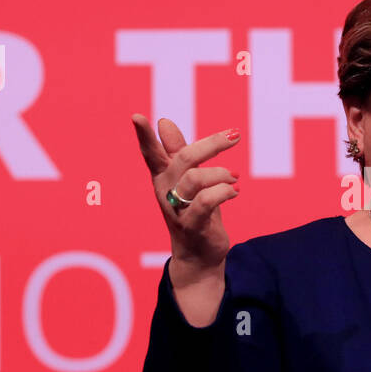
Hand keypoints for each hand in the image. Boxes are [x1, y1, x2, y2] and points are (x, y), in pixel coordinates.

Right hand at [131, 114, 240, 288]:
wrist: (198, 255)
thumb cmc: (194, 212)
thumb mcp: (188, 180)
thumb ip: (177, 152)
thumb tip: (164, 122)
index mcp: (163, 177)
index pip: (151, 153)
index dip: (144, 136)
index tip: (136, 116)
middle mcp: (165, 191)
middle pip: (184, 158)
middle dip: (212, 144)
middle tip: (234, 136)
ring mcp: (176, 210)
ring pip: (195, 179)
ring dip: (220, 174)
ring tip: (234, 178)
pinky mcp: (191, 226)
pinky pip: (205, 202)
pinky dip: (224, 192)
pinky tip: (234, 192)